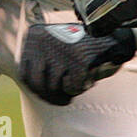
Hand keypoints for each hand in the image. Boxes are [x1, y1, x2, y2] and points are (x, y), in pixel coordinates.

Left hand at [19, 22, 136, 105]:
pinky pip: (72, 87)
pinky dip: (80, 87)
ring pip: (54, 87)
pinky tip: (87, 79)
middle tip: (62, 100)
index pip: (25, 73)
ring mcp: (61, 49)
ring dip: (66, 92)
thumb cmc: (81, 46)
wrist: (112, 35)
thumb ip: (41, 63)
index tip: (46, 95)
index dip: (36, 89)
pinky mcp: (78, 59)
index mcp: (35, 36)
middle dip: (50, 96)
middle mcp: (44, 41)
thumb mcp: (54, 47)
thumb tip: (33, 88)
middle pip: (38, 83)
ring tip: (77, 83)